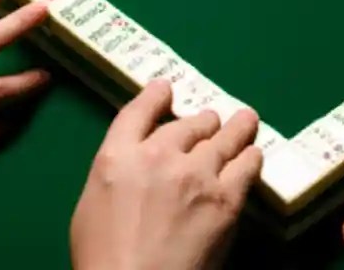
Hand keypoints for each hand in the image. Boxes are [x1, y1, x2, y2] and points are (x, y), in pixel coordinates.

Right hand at [70, 81, 262, 269]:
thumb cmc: (103, 259)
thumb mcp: (91, 206)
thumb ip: (116, 172)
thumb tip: (136, 161)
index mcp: (117, 156)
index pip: (140, 110)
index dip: (156, 95)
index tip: (166, 89)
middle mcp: (159, 155)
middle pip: (189, 123)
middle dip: (200, 123)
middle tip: (209, 125)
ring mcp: (196, 174)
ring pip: (224, 136)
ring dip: (233, 129)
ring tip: (245, 122)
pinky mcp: (226, 199)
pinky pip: (247, 165)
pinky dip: (249, 157)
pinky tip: (252, 156)